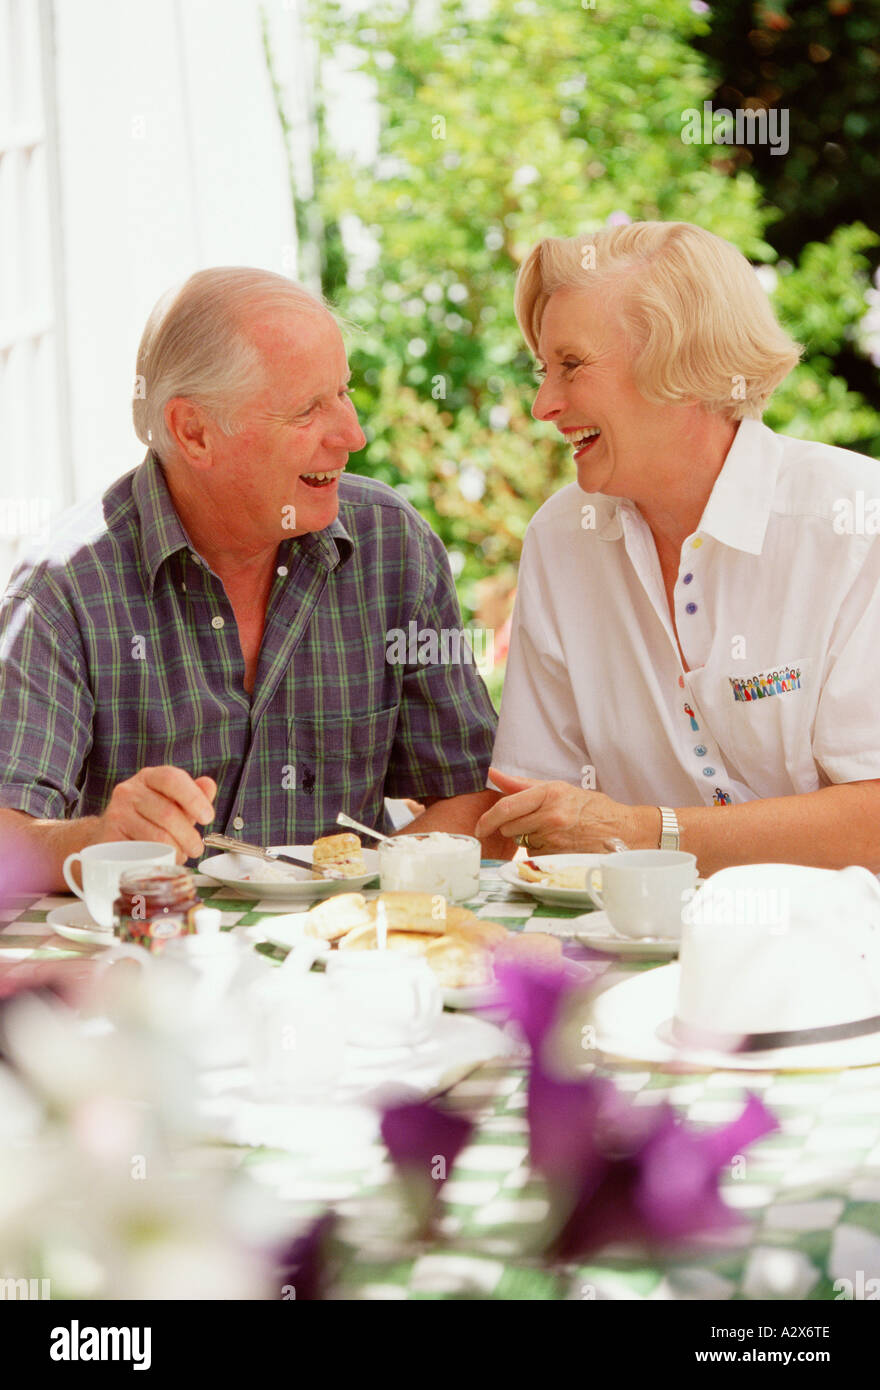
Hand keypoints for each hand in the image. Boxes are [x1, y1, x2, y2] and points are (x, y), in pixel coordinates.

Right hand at [96, 766, 216, 861]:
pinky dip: (159, 859)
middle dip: (189, 836)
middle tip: (196, 848)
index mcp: (149, 777)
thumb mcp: (173, 802)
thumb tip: (209, 786)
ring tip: (181, 854)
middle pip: (168, 813)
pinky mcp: (110, 837)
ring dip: (176, 850)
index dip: (194, 798)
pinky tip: (163, 859)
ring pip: (157, 836)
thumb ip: (194, 794)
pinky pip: (143, 853)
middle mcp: (129, 791)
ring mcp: (117, 813)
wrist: (110, 834)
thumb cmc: (148, 818)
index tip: (208, 817)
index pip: (172, 779)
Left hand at [475, 767, 637, 853]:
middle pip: (509, 827)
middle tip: (530, 823)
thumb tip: (492, 774)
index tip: (479, 828)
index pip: (506, 807)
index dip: (487, 820)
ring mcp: (556, 837)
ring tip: (550, 831)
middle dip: (511, 827)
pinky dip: (540, 851)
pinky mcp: (560, 855)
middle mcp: (551, 815)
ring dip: (527, 839)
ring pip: (521, 841)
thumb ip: (522, 784)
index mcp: (549, 793)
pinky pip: (536, 854)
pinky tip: (557, 844)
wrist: (623, 830)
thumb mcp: (558, 789)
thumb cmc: (590, 807)